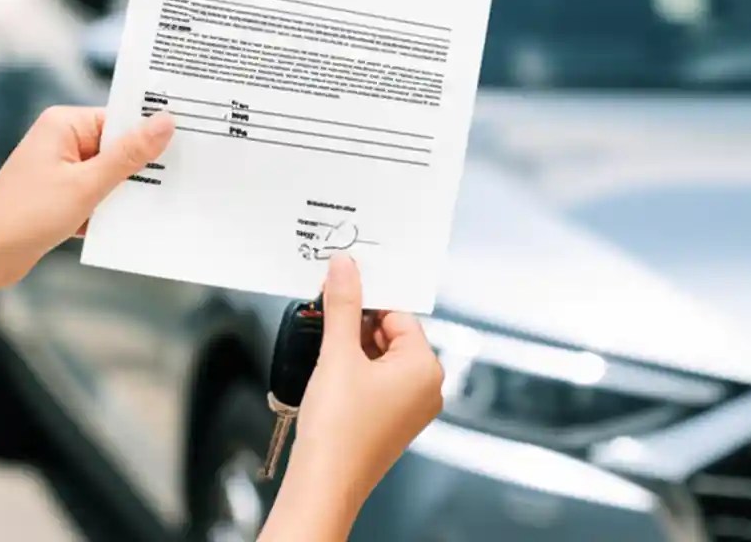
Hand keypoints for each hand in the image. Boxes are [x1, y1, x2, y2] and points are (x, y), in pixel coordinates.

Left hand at [0, 106, 173, 287]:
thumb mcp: (86, 184)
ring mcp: (62, 169)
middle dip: (143, 167)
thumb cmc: (26, 214)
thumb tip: (165, 123)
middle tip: (181, 179)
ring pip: (112, 175)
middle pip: (119, 147)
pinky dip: (111, 210)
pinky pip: (99, 195)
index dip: (152, 133)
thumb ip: (129, 155)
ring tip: (155, 206)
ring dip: (127, 193)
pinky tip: (129, 225)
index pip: (121, 119)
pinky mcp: (62, 195)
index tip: (187, 143)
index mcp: (65, 124)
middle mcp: (63, 141)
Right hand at [278, 255, 443, 522]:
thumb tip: (346, 267)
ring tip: (325, 349)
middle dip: (358, 325)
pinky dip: (354, 372)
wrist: (324, 483)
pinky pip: (377, 383)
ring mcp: (410, 408)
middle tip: (326, 316)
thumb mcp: (338, 354)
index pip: (399, 315)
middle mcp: (426, 388)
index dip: (367, 301)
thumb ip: (343, 305)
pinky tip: (330, 373)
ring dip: (353, 348)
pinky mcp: (391, 422)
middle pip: (392, 335)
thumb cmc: (339, 429)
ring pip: (382, 359)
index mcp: (426, 367)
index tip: (341, 290)